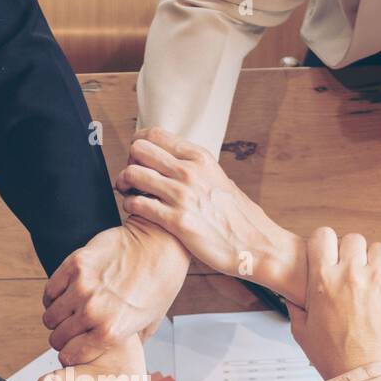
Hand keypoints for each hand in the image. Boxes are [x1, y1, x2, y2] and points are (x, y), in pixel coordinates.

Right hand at [41, 219, 189, 365]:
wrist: (160, 244)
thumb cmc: (159, 284)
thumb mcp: (150, 322)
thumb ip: (131, 344)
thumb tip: (120, 360)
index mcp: (112, 332)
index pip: (70, 356)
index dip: (70, 355)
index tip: (72, 348)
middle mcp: (94, 312)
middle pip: (58, 338)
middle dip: (62, 338)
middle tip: (70, 330)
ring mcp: (82, 287)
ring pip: (50, 316)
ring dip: (56, 317)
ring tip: (68, 312)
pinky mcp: (75, 265)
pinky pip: (50, 290)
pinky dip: (54, 296)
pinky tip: (66, 294)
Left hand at [116, 128, 303, 298]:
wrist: (257, 245)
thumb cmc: (240, 218)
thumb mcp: (220, 181)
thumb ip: (197, 170)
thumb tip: (179, 164)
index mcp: (200, 158)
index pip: (155, 135)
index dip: (139, 145)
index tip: (137, 157)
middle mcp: (190, 171)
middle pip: (139, 150)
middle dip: (129, 162)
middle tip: (131, 177)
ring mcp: (182, 195)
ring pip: (133, 174)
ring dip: (124, 184)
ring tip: (129, 194)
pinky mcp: (177, 221)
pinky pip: (138, 204)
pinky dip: (130, 206)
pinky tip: (135, 212)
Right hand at [288, 228, 380, 374]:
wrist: (367, 376)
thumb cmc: (336, 358)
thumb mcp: (303, 334)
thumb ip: (297, 310)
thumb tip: (292, 299)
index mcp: (323, 282)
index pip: (322, 236)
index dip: (326, 242)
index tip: (330, 252)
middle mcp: (351, 275)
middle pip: (353, 239)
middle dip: (353, 252)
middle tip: (354, 270)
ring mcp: (379, 281)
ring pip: (379, 249)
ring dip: (377, 262)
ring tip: (375, 281)